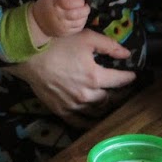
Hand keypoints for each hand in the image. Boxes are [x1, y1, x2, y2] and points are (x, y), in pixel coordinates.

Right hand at [12, 29, 137, 120]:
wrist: (29, 56)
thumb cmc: (58, 43)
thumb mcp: (87, 38)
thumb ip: (109, 46)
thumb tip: (127, 54)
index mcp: (95, 76)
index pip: (120, 80)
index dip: (129, 77)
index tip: (133, 75)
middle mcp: (87, 94)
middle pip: (110, 98)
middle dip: (119, 93)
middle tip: (122, 89)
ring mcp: (74, 105)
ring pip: (97, 111)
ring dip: (105, 106)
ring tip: (109, 101)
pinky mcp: (62, 111)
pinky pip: (80, 123)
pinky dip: (89, 122)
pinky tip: (94, 119)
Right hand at [29, 0, 91, 40]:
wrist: (37, 22)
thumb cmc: (46, 5)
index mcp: (55, 4)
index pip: (70, 2)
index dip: (79, 0)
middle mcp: (59, 17)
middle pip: (77, 13)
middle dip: (85, 9)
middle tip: (85, 5)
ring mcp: (63, 27)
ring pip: (80, 21)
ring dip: (84, 16)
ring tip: (82, 11)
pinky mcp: (66, 33)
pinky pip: (79, 28)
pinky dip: (82, 22)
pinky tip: (79, 18)